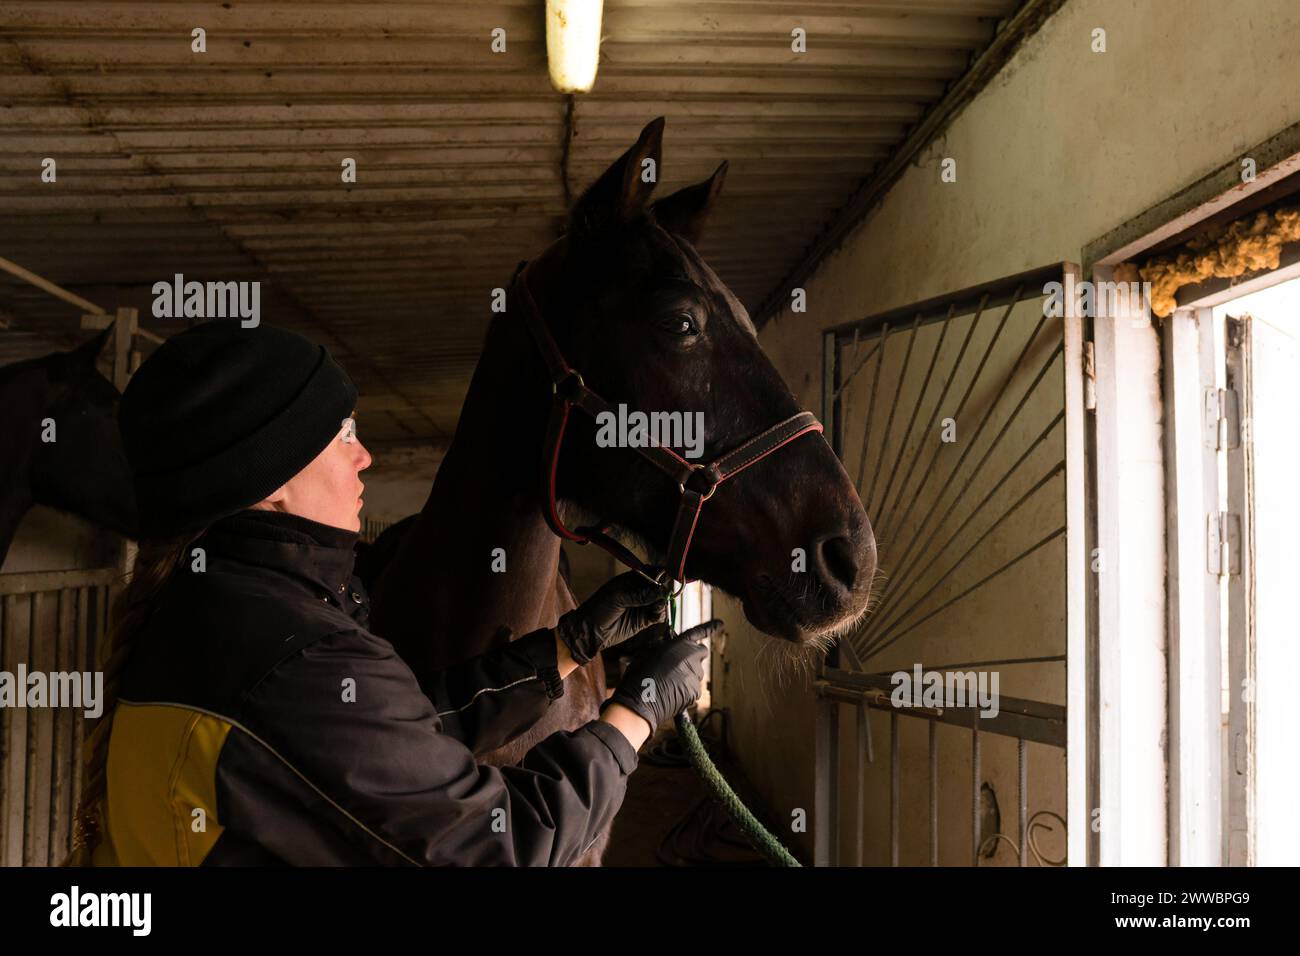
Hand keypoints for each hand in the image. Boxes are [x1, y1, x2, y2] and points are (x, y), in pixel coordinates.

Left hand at [554, 571, 668, 665]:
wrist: (590, 631)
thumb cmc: (598, 609)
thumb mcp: (618, 598)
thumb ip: (640, 595)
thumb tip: (661, 591)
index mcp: (631, 580)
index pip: (651, 573)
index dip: (661, 574)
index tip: (667, 578)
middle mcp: (639, 592)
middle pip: (660, 587)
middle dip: (664, 590)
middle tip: (664, 595)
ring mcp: (642, 606)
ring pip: (661, 602)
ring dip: (663, 603)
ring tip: (657, 607)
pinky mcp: (644, 620)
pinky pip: (658, 615)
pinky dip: (660, 615)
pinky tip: (655, 615)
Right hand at [599, 619, 720, 736]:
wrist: (640, 701)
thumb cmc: (639, 675)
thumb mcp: (647, 652)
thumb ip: (663, 646)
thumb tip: (667, 645)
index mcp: (679, 644)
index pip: (698, 632)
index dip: (709, 627)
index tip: (720, 623)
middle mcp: (691, 658)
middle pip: (700, 653)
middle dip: (694, 657)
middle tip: (678, 665)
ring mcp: (695, 676)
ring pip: (697, 673)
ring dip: (688, 675)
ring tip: (669, 683)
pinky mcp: (695, 692)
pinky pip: (694, 689)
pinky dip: (686, 691)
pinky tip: (672, 693)